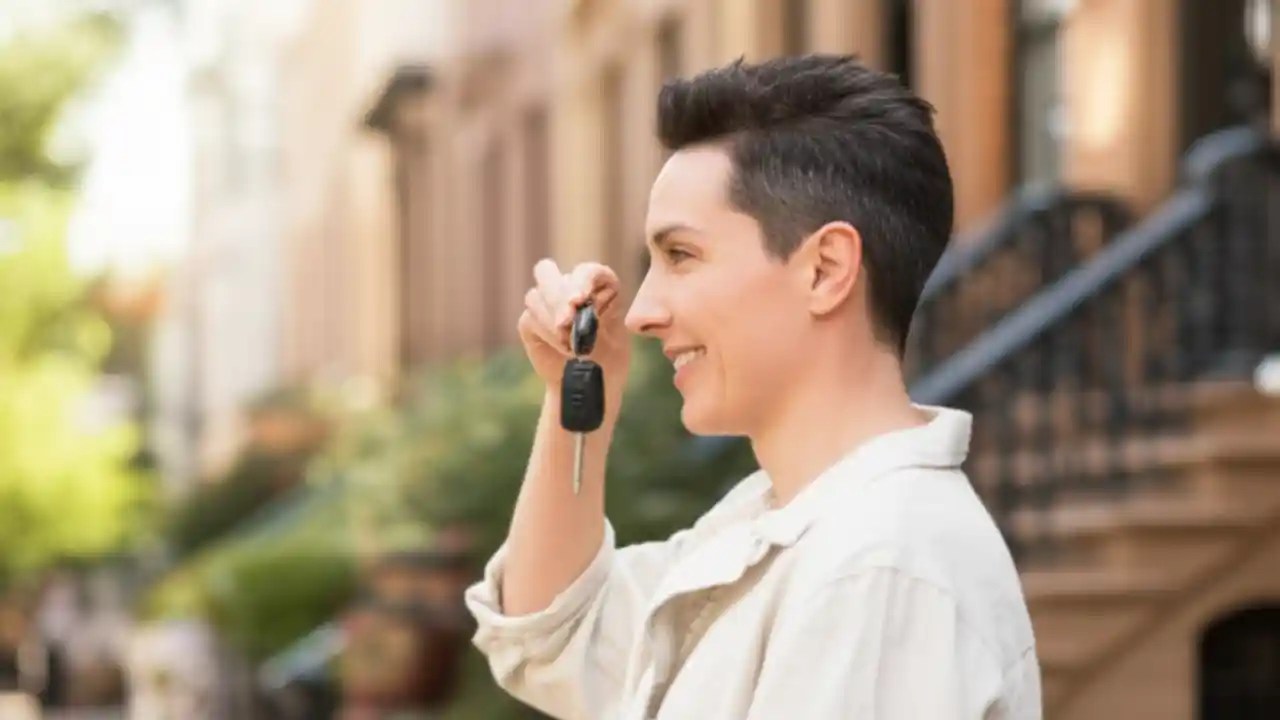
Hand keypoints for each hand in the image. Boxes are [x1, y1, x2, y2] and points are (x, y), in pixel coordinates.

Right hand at [518, 259, 630, 405]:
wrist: (591, 385)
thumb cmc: (610, 359)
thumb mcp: (617, 338)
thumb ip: (602, 317)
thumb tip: (576, 306)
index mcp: (597, 285)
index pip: (586, 270)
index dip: (580, 280)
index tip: (580, 301)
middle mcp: (568, 288)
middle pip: (546, 271)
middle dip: (555, 295)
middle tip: (566, 321)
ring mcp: (546, 303)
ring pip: (535, 296)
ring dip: (552, 322)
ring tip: (571, 346)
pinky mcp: (530, 321)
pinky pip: (529, 318)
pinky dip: (546, 333)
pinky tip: (562, 348)